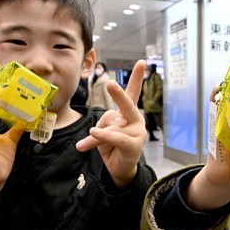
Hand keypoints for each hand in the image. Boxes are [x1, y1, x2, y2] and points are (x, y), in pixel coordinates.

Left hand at [76, 60, 147, 187]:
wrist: (119, 167)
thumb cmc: (111, 145)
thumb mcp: (104, 130)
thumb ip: (105, 125)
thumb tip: (107, 128)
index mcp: (128, 112)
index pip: (133, 92)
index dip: (137, 77)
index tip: (141, 62)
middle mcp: (136, 119)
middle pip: (127, 104)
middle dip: (118, 94)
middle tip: (110, 84)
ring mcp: (138, 132)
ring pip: (113, 125)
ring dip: (97, 135)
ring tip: (88, 140)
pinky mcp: (134, 145)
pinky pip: (116, 137)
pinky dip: (103, 135)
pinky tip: (94, 133)